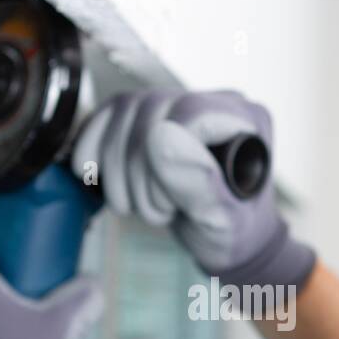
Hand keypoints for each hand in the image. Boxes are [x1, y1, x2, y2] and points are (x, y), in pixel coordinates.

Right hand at [71, 89, 315, 289]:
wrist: (218, 238)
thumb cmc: (231, 232)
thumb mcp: (222, 220)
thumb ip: (197, 180)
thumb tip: (161, 134)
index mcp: (244, 119)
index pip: (187, 112)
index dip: (163, 161)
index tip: (171, 202)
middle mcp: (213, 100)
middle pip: (149, 110)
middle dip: (139, 174)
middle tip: (159, 212)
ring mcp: (177, 103)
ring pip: (122, 110)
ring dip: (116, 170)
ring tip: (140, 205)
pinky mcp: (145, 115)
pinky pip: (106, 115)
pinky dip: (93, 152)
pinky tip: (103, 180)